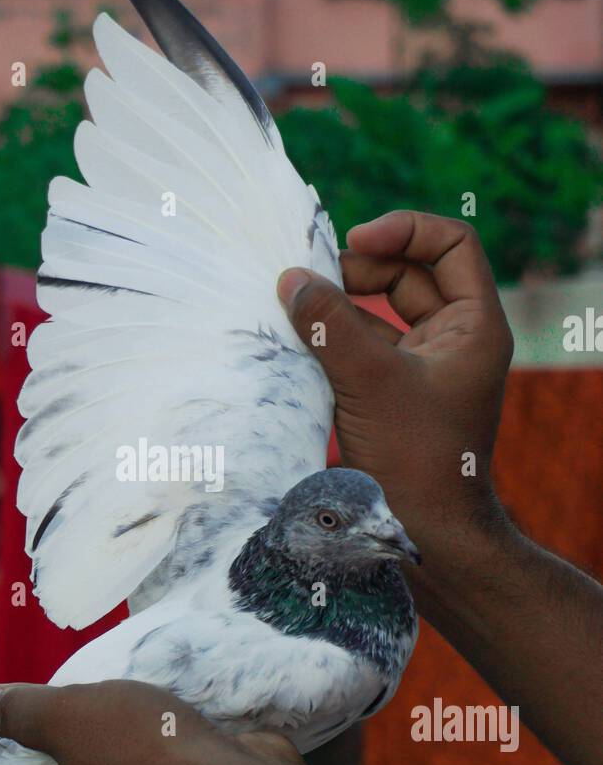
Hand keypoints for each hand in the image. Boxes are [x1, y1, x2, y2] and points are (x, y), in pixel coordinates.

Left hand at [0, 679, 302, 764]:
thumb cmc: (142, 756)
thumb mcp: (69, 715)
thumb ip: (23, 712)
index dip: (28, 744)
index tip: (52, 708)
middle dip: (85, 737)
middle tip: (101, 701)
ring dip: (130, 744)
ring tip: (145, 708)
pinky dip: (167, 758)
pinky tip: (178, 729)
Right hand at [278, 211, 513, 567]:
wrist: (423, 535)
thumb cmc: (415, 460)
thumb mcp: (369, 381)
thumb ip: (329, 324)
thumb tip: (290, 279)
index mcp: (474, 326)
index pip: (450, 245)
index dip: (404, 229)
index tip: (354, 242)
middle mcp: (453, 339)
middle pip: (409, 272)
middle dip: (360, 268)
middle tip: (313, 280)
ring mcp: (422, 367)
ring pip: (379, 310)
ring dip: (339, 304)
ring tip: (295, 307)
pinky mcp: (391, 393)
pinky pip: (361, 346)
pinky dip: (331, 337)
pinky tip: (296, 339)